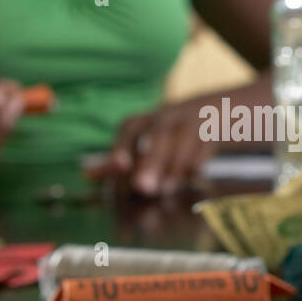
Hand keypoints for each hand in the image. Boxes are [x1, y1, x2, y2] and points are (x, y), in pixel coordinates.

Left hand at [82, 100, 212, 196]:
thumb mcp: (143, 142)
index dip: (123, 146)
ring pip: (184, 139)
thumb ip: (119, 160)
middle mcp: (166, 117)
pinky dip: (199, 162)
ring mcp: (192, 122)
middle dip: (152, 160)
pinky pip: (206, 146)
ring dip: (175, 165)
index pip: (130, 129)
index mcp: (145, 121)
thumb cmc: (168, 134)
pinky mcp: (213, 130)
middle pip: (160, 133)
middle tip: (144, 188)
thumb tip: (87, 174)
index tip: (118, 166)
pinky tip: (193, 177)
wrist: (214, 112)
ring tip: (167, 188)